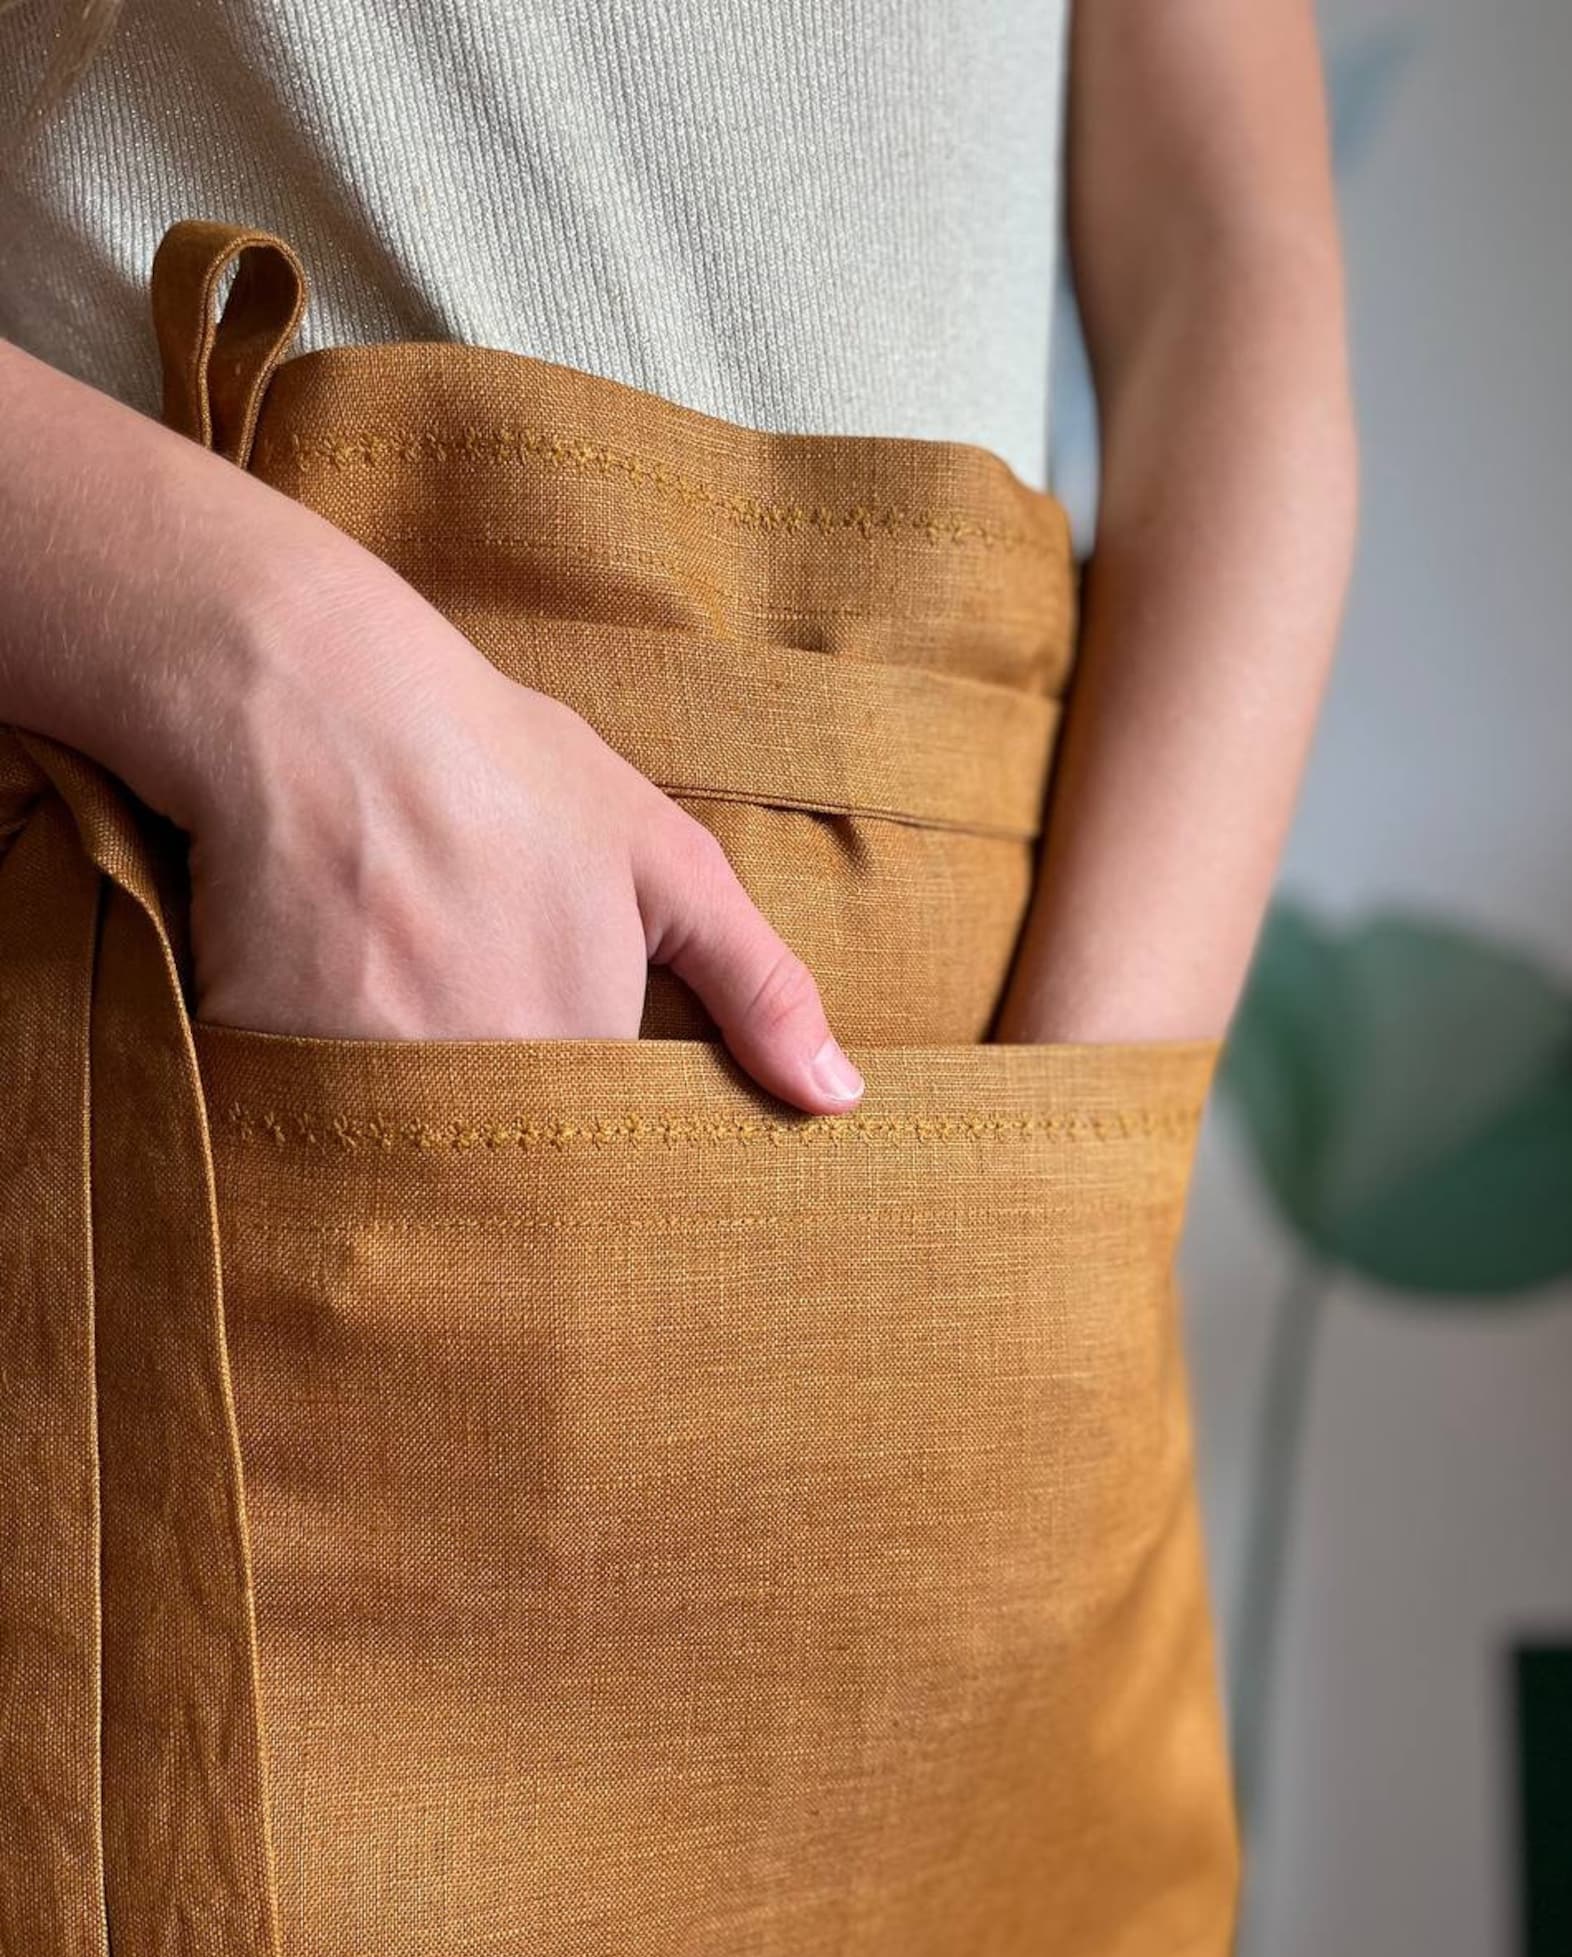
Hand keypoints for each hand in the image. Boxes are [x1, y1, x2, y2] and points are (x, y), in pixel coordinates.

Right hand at [186, 570, 866, 1114]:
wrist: (317, 699)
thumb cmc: (502, 769)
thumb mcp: (665, 861)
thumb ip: (760, 987)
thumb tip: (842, 1099)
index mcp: (587, 1054)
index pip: (604, 1162)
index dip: (589, 1139)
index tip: (570, 1094)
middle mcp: (482, 1091)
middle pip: (502, 1181)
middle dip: (499, 1149)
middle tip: (470, 1028)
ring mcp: (369, 1086)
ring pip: (404, 1164)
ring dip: (404, 1134)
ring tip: (394, 1018)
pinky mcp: (267, 1072)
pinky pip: (302, 1132)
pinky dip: (310, 1103)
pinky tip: (317, 1010)